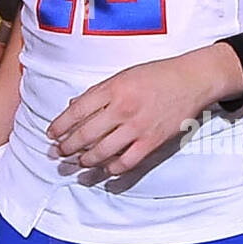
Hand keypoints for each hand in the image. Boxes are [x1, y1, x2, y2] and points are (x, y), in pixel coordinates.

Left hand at [47, 49, 227, 175]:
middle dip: (67, 146)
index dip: (60, 125)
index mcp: (112, 89)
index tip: (51, 134)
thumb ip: (98, 92)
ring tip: (78, 162)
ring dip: (86, 160)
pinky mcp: (152, 142)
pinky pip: (126, 162)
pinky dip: (112, 169)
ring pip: (103, 151)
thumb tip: (73, 105)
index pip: (77, 111)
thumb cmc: (156, 75)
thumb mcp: (122, 75)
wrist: (190, 80)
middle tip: (59, 152)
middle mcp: (123, 108)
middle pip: (86, 134)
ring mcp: (138, 127)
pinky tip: (104, 169)